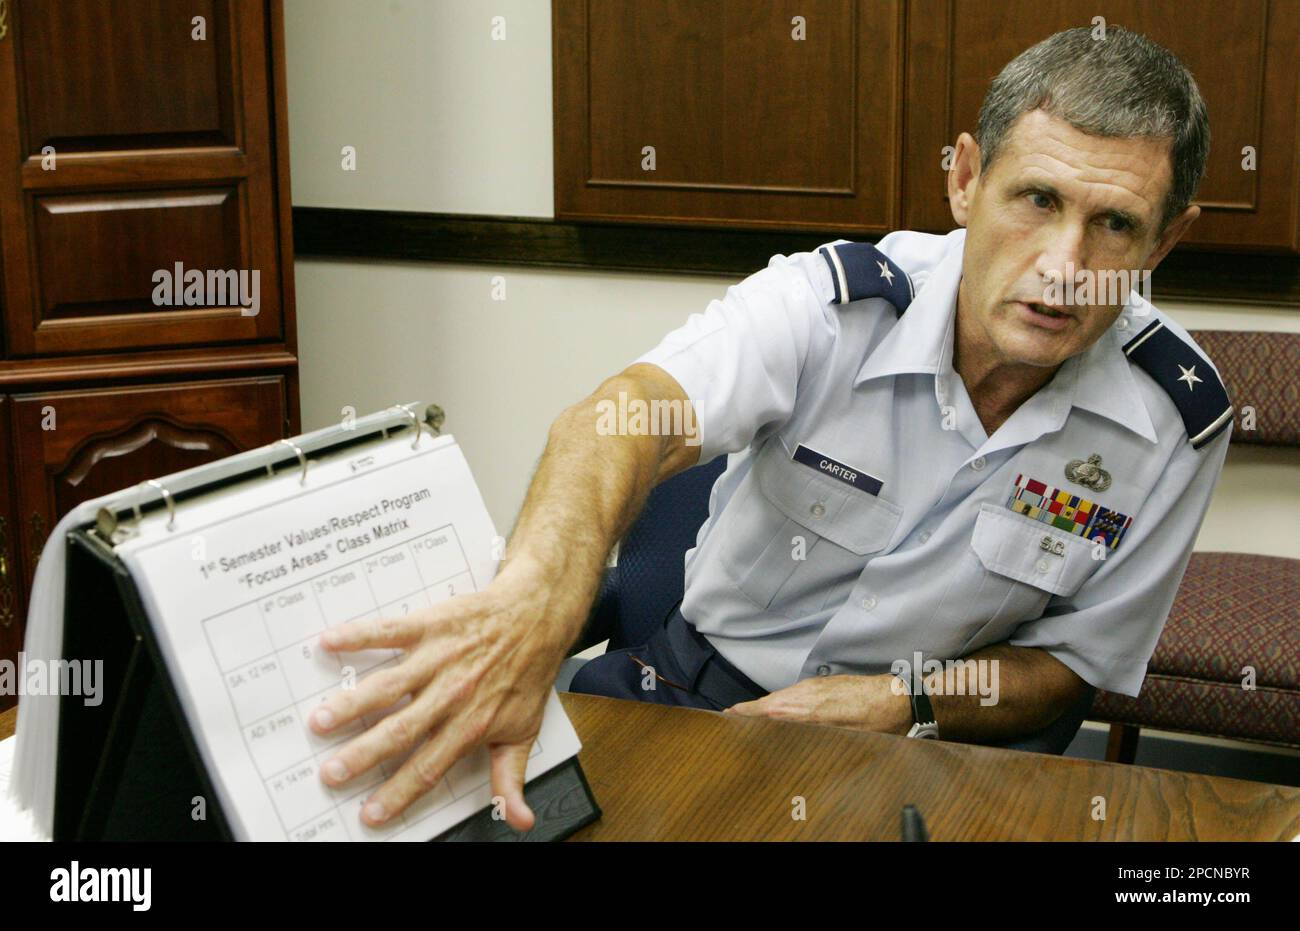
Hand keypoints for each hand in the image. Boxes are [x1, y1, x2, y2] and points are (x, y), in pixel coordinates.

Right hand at [309, 559, 573, 831]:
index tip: (370, 813)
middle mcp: (451, 694)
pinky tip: (329, 642)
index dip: (399, 793)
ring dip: (351, 704)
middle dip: (363, 755)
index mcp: (471, 724)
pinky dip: (358, 635)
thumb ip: (511, 779)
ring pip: (388, 686)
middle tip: (331, 773)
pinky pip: (389, 631)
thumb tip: (519, 822)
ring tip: (319, 720)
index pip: (428, 767)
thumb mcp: (524, 732)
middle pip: (400, 731)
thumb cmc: (527, 675)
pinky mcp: (431, 625)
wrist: (537, 617)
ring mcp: (439, 658)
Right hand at [725, 673, 912, 734]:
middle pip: (767, 702)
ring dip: (762, 706)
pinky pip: (791, 692)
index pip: (766, 710)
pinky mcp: (821, 684)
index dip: (744, 714)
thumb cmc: (875, 720)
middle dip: (746, 710)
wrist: (897, 696)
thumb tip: (793, 744)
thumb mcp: (844, 737)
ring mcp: (813, 685)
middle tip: (729, 718)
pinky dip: (778, 700)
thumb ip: (815, 737)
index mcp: (807, 708)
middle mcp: (806, 693)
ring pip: (779, 696)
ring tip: (746, 716)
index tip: (726, 717)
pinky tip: (777, 709)